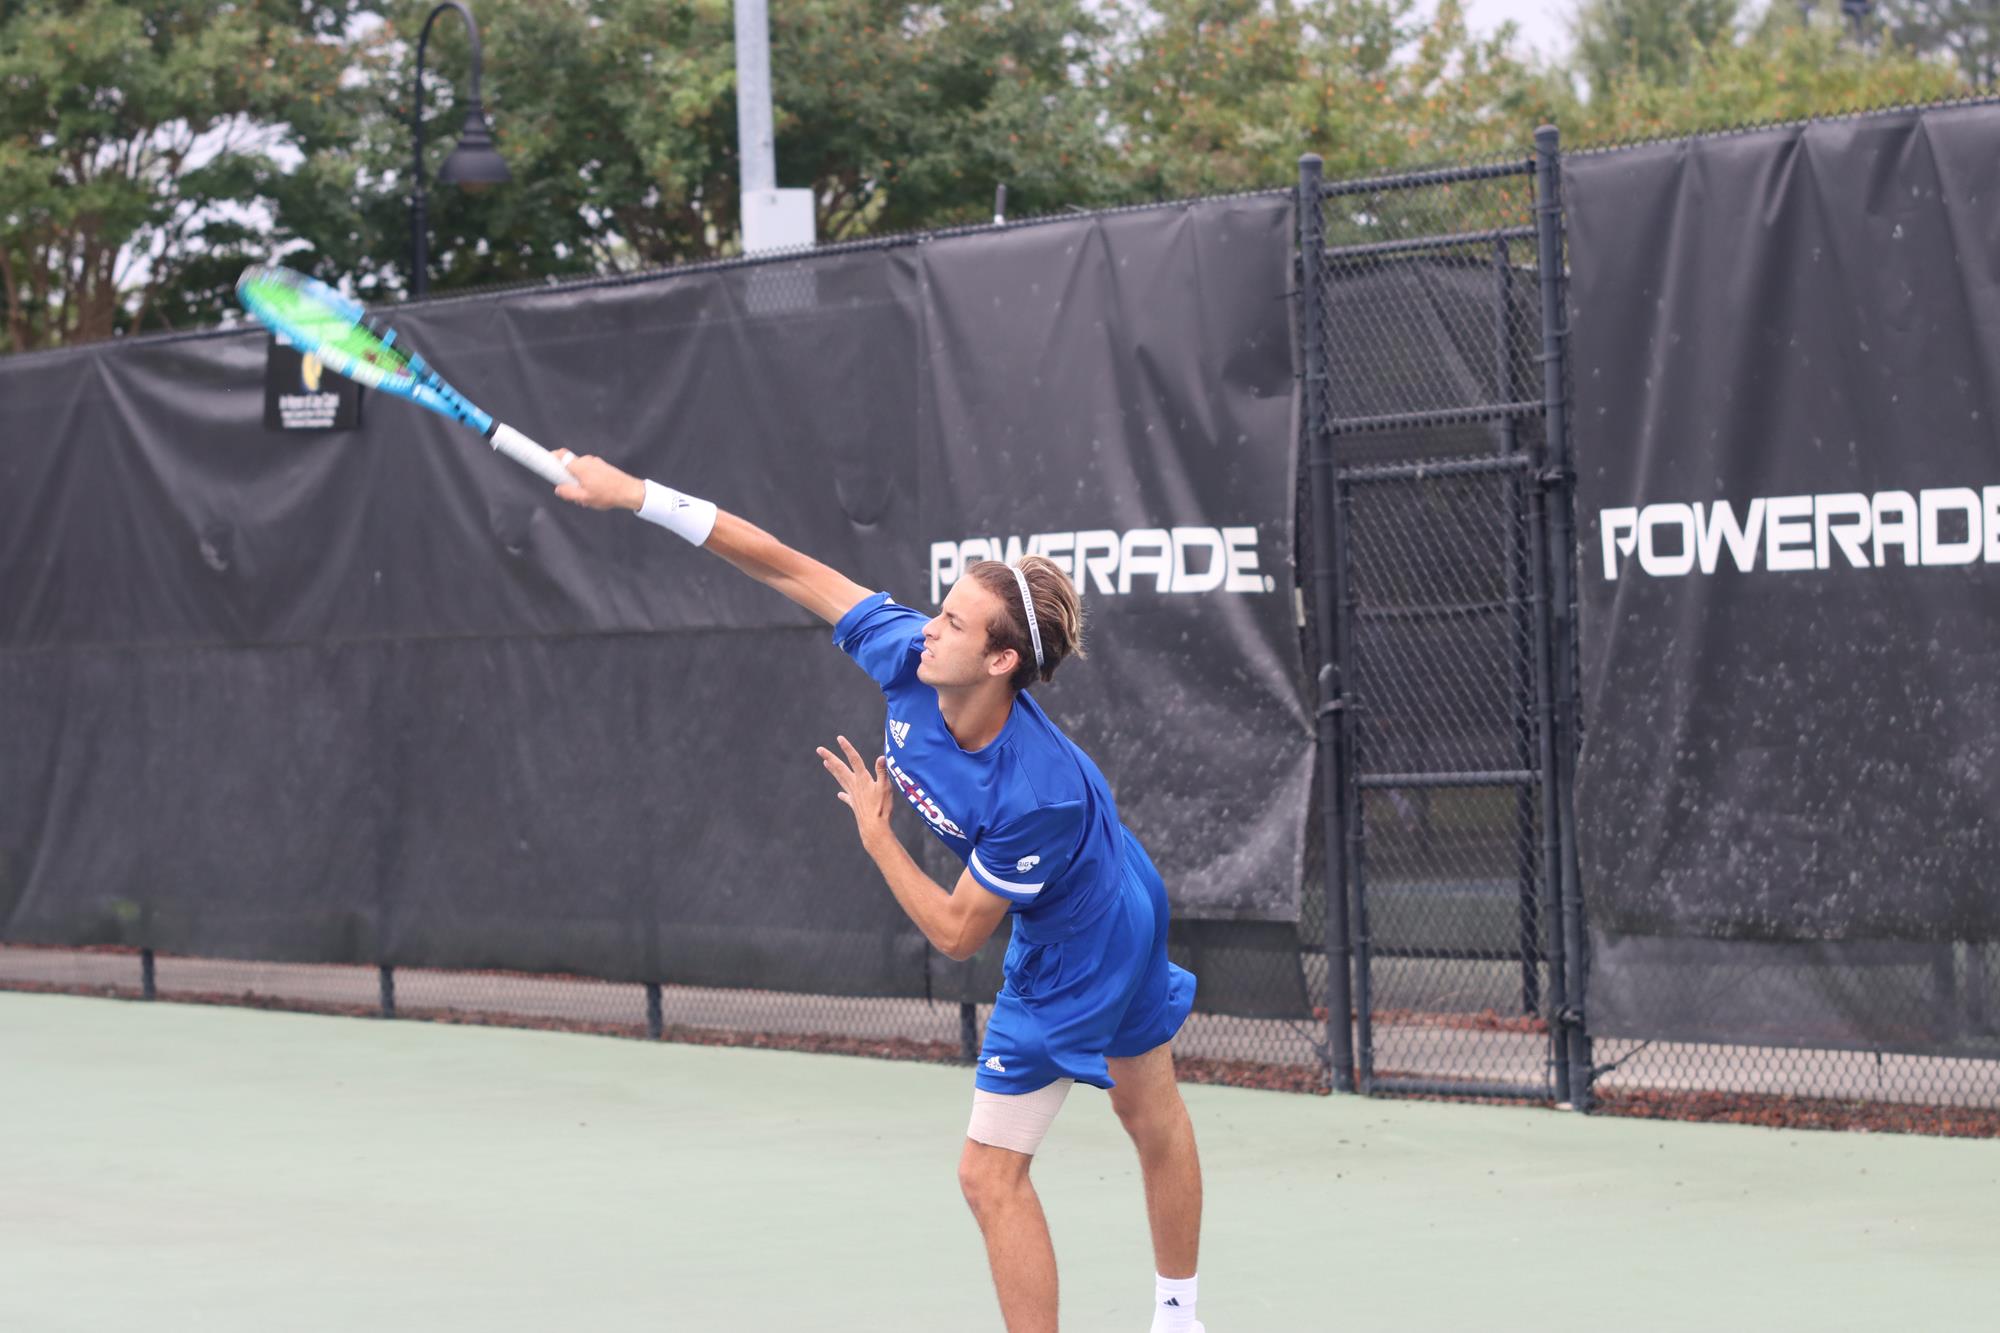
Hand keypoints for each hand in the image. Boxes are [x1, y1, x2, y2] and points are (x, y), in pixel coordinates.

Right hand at [551, 450, 645, 510]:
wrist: (629, 491)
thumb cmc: (607, 494)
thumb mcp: (584, 498)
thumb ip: (568, 492)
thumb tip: (558, 489)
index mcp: (580, 466)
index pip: (560, 455)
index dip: (550, 457)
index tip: (543, 461)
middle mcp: (587, 461)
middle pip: (569, 466)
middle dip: (567, 478)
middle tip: (572, 492)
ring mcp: (595, 462)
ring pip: (580, 470)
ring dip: (579, 482)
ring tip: (587, 497)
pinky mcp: (602, 466)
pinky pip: (589, 471)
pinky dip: (587, 480)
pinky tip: (594, 493)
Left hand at [817, 734, 894, 850]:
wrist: (874, 827)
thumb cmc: (881, 807)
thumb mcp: (885, 788)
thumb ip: (882, 772)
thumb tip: (881, 757)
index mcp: (863, 779)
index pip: (854, 759)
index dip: (847, 748)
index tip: (839, 738)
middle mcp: (854, 785)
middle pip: (840, 768)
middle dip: (830, 757)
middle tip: (819, 749)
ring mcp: (853, 794)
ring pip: (840, 779)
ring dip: (833, 770)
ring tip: (825, 763)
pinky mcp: (854, 804)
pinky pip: (846, 797)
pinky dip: (843, 794)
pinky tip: (839, 794)